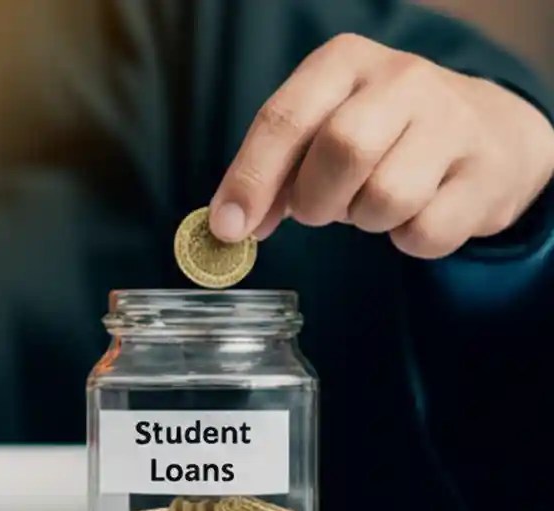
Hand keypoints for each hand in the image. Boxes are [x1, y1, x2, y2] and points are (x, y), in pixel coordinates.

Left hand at [207, 33, 553, 257]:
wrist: (489, 134)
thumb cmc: (382, 136)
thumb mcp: (323, 128)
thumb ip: (274, 171)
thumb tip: (232, 225)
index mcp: (345, 62)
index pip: (285, 118)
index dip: (250, 179)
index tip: (229, 227)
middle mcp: (403, 79)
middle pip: (341, 151)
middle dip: (316, 200)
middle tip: (319, 210)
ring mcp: (453, 122)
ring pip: (386, 197)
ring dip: (364, 220)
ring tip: (373, 201)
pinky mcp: (487, 172)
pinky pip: (425, 232)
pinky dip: (407, 240)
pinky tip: (416, 213)